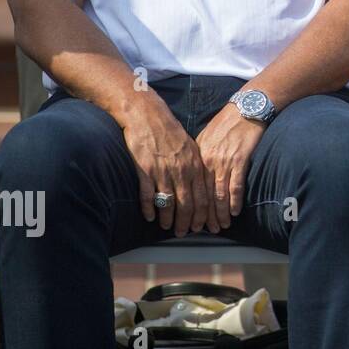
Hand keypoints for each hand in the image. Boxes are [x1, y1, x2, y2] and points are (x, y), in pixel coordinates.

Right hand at [120, 102, 210, 236]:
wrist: (148, 116)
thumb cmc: (170, 131)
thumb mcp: (191, 147)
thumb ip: (196, 166)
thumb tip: (201, 184)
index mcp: (195, 165)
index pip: (203, 196)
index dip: (203, 214)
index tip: (202, 226)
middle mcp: (182, 171)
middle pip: (187, 204)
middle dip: (187, 221)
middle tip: (184, 233)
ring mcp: (163, 171)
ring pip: (169, 203)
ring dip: (168, 219)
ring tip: (168, 228)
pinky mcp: (145, 170)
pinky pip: (148, 195)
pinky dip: (149, 208)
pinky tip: (149, 217)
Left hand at [195, 103, 266, 231]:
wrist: (246, 109)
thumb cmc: (228, 122)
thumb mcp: (207, 137)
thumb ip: (201, 156)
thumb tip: (196, 173)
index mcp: (199, 157)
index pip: (193, 188)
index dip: (192, 206)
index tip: (191, 219)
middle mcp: (209, 161)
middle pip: (204, 194)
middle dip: (203, 215)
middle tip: (203, 230)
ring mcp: (224, 161)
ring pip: (219, 193)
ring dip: (220, 213)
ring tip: (221, 226)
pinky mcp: (240, 159)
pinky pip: (236, 185)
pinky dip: (235, 200)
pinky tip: (235, 212)